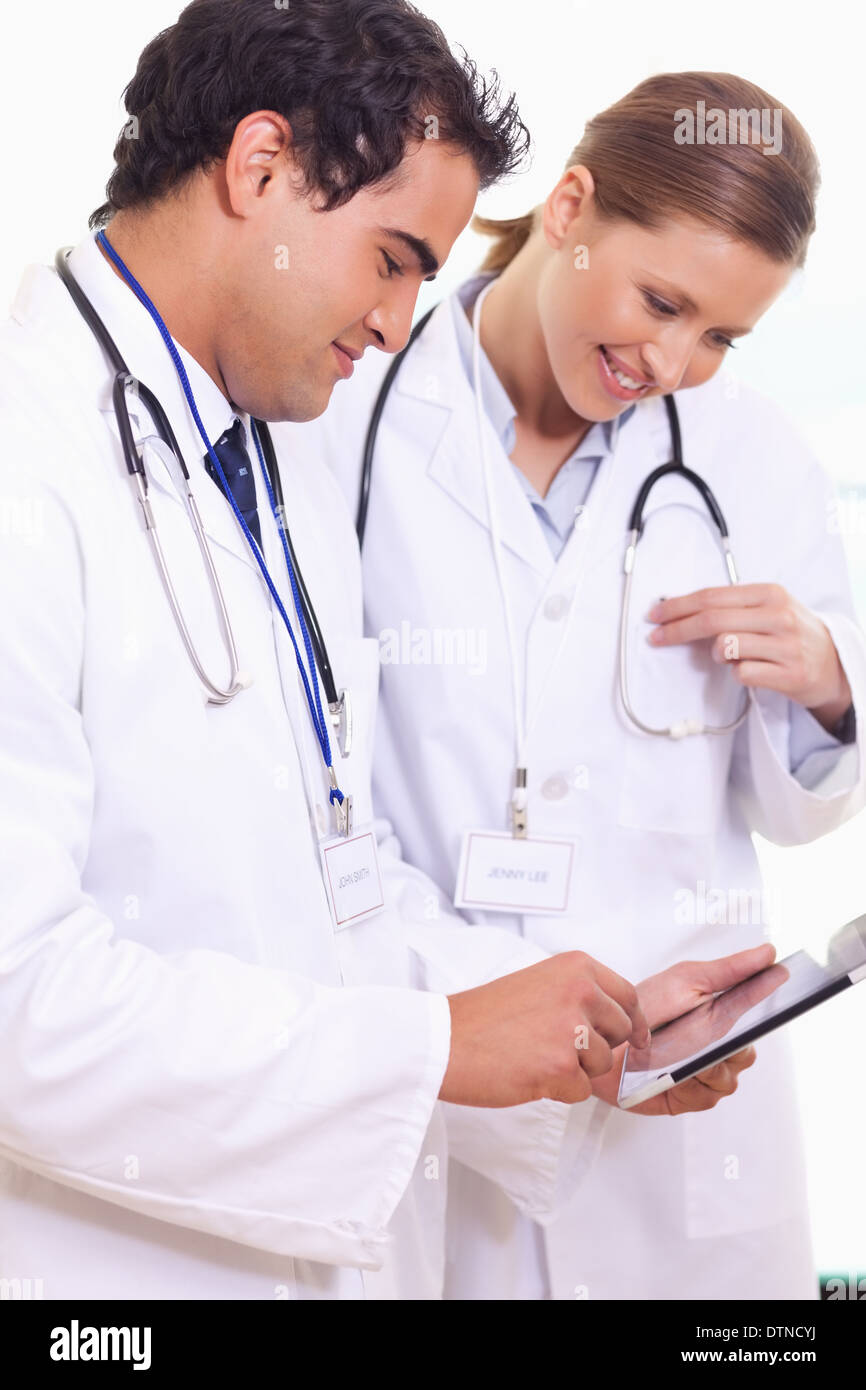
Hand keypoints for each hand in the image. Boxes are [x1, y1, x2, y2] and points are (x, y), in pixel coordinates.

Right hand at [440, 951, 649, 1107]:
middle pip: (622, 1032)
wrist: (444, 1040)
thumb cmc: (483, 1016)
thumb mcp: (538, 983)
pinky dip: (558, 1090)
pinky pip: (581, 1090)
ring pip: (602, 1064)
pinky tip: (528, 1073)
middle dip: (598, 1046)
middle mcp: (581, 992)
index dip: (632, 1021)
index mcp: (577, 968)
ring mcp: (574, 1030)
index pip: (628, 996)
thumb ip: (577, 993)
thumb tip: (613, 1019)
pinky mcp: (563, 1067)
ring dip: (575, 1069)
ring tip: (534, 1056)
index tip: (635, 1036)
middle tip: (556, 1046)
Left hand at [591, 944, 777, 1114]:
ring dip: (703, 1067)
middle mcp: (721, 1045)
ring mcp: (707, 1072)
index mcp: (725, 1014)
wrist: (609, 1040)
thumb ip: (731, 970)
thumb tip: (769, 953)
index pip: (761, 1014)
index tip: (776, 991)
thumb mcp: (688, 980)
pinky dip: (688, 1085)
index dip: (771, 1004)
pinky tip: (671, 1073)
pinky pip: (706, 1097)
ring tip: (679, 1054)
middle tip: (704, 1035)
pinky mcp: (691, 1096)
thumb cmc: (649, 1006)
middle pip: (746, 1054)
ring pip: (729, 1079)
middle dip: (727, 1047)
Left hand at [647, 584, 851, 732]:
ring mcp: (786, 646)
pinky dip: (736, 674)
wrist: (834, 665)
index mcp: (770, 594)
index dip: (678, 606)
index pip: (712, 596)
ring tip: (726, 656)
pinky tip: (749, 670)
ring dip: (715, 654)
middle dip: (677, 629)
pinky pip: (742, 673)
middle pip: (712, 619)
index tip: (655, 615)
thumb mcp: (768, 609)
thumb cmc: (791, 635)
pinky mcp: (789, 674)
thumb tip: (680, 609)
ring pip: (725, 646)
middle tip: (657, 638)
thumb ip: (732, 606)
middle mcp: (779, 616)